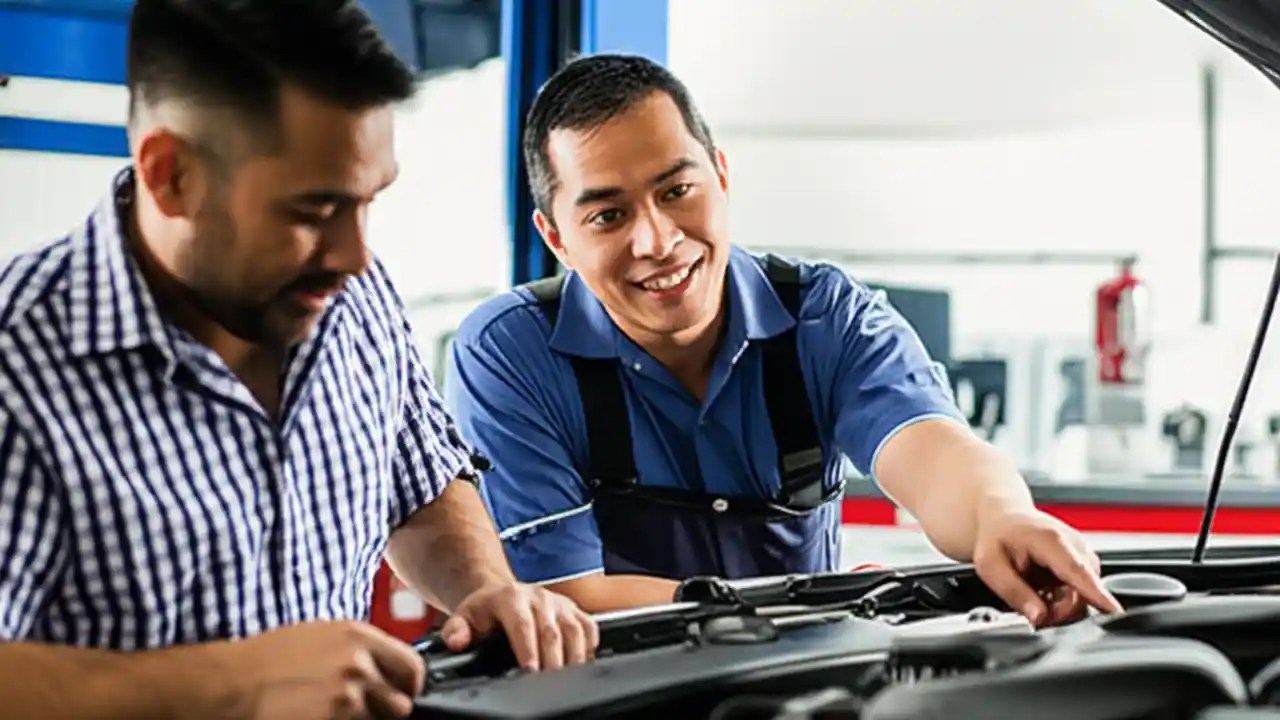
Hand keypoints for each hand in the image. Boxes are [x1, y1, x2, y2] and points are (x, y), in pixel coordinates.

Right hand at [229, 620, 424, 719]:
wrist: (232, 684)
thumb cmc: (270, 658)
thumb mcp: (323, 636)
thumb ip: (361, 649)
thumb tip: (388, 668)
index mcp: (359, 637)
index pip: (413, 667)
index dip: (409, 685)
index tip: (402, 692)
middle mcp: (359, 665)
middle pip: (401, 703)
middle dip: (386, 709)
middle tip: (362, 708)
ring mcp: (346, 698)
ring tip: (331, 712)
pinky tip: (318, 718)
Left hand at [440, 581, 598, 671]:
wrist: (501, 593)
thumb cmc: (485, 611)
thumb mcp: (464, 616)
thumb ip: (456, 630)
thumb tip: (456, 641)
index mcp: (511, 597)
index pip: (523, 624)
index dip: (528, 649)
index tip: (530, 672)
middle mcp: (538, 597)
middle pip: (552, 631)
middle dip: (553, 661)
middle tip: (551, 686)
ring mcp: (559, 603)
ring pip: (575, 630)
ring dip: (575, 656)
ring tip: (570, 680)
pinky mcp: (574, 609)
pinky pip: (589, 627)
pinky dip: (590, 646)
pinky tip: (584, 664)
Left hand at [972, 508, 1122, 626]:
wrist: (1002, 517)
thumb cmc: (997, 536)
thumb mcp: (990, 566)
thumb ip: (1015, 593)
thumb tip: (1038, 618)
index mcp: (1052, 541)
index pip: (1080, 573)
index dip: (1097, 596)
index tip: (1115, 613)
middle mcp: (1075, 545)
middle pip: (1083, 594)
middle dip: (1058, 610)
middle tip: (1028, 604)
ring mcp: (1083, 553)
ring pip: (1082, 597)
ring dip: (1058, 604)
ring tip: (1031, 589)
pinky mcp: (1084, 562)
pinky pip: (1080, 592)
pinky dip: (1061, 596)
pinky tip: (1042, 586)